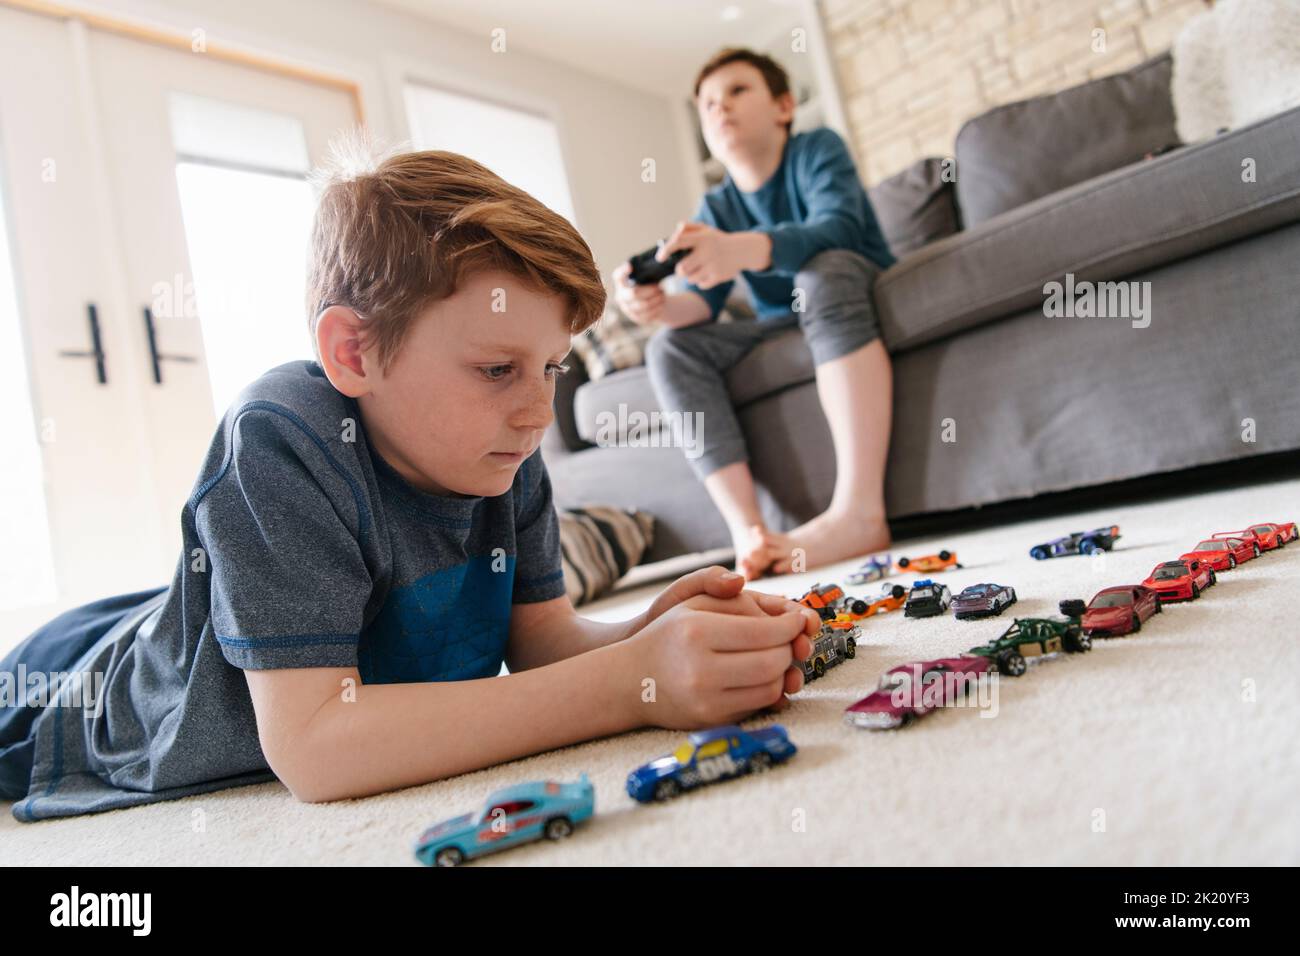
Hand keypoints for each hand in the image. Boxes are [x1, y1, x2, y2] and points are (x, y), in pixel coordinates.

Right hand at [611, 260, 665, 325]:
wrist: (652, 301)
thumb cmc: (649, 284)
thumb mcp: (648, 275)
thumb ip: (650, 268)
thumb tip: (660, 261)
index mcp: (621, 283)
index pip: (618, 276)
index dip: (622, 272)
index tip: (630, 266)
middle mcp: (621, 296)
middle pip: (634, 293)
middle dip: (651, 290)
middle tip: (660, 287)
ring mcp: (627, 308)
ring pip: (644, 305)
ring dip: (657, 299)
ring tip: (662, 294)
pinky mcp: (636, 318)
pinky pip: (649, 314)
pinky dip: (658, 308)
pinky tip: (662, 303)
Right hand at [621, 578, 820, 729]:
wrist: (632, 680)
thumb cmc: (667, 635)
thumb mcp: (690, 602)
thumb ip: (735, 597)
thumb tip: (784, 609)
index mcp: (697, 632)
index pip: (765, 631)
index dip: (791, 625)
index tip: (798, 619)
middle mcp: (701, 669)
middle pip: (773, 661)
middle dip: (790, 648)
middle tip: (789, 639)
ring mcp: (706, 700)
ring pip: (770, 687)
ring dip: (782, 671)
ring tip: (775, 656)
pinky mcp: (711, 720)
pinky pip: (757, 706)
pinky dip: (768, 690)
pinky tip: (761, 675)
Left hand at [659, 222, 769, 288]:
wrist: (743, 250)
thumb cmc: (718, 240)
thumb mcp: (706, 230)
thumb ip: (689, 228)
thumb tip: (676, 232)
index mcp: (701, 238)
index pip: (679, 242)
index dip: (666, 250)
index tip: (660, 258)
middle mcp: (707, 251)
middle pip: (682, 269)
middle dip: (681, 270)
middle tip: (685, 266)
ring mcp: (713, 265)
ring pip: (690, 279)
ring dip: (691, 276)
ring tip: (698, 269)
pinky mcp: (719, 277)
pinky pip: (701, 285)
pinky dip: (701, 282)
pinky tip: (707, 273)